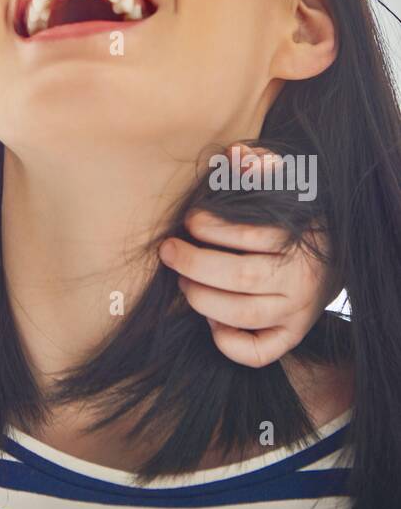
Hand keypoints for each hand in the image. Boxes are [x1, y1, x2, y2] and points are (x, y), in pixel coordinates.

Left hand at [158, 145, 338, 367]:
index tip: (190, 219)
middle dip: (194, 263)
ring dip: (202, 299)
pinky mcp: (291, 336)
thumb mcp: (288, 185)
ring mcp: (297, 313)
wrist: (340, 255)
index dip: (212, 228)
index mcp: (299, 241)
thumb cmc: (298, 217)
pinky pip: (259, 353)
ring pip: (243, 315)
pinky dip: (229, 344)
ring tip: (182, 279)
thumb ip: (262, 165)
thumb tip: (236, 155)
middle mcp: (301, 281)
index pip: (252, 236)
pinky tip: (212, 322)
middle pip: (241, 278)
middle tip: (169, 250)